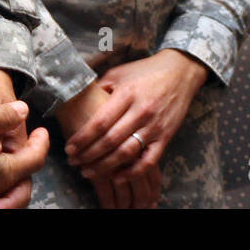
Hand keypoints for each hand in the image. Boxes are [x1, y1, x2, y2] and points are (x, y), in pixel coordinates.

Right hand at [0, 101, 48, 208]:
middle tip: (27, 153)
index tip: (42, 131)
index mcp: (2, 174)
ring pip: (1, 198)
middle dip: (27, 169)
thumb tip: (23, 111)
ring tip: (2, 166)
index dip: (41, 143)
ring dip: (7, 184)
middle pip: (21, 188)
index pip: (34, 160)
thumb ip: (4, 116)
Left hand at [64, 51, 208, 209]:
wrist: (180, 72)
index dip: (82, 138)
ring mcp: (155, 126)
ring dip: (105, 167)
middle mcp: (141, 111)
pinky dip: (132, 172)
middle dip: (88, 155)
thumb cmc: (144, 71)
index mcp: (126, 94)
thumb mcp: (119, 73)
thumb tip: (79, 102)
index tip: (69, 148)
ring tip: (88, 172)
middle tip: (74, 163)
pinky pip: (149, 161)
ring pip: (127, 153)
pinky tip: (116, 177)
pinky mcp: (166, 137)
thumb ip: (101, 89)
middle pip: (110, 141)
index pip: (100, 122)